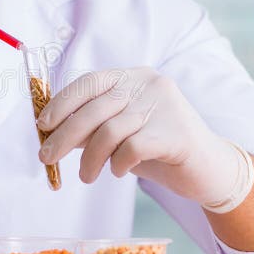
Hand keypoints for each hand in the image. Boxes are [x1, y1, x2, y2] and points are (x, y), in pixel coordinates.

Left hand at [36, 68, 252, 211]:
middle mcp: (149, 84)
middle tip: (47, 158)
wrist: (210, 169)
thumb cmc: (158, 149)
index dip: (62, 103)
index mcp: (133, 76)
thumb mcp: (120, 132)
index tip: (43, 125)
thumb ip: (91, 126)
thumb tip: (50, 132)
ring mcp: (165, 106)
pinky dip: (118, 164)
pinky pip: (131, 149)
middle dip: (65, 136)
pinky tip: (119, 172)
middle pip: (94, 109)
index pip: (89, 82)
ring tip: (87, 176)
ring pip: (109, 132)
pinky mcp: (176, 133)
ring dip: (90, 159)